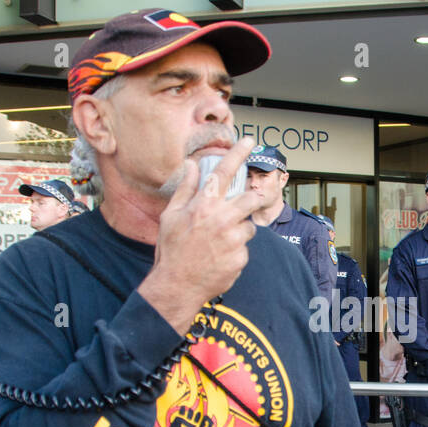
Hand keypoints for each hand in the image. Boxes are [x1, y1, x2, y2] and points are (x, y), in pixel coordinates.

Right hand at [139, 137, 263, 333]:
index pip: (223, 173)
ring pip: (249, 227)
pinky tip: (220, 259)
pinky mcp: (240, 257)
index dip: (238, 154)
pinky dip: (235, 252)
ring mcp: (232, 239)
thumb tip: (192, 165)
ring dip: (240, 231)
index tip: (249, 141)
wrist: (177, 285)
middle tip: (257, 200)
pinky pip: (244, 249)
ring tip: (220, 243)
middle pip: (251, 198)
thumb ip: (185, 189)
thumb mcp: (170, 216)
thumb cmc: (171, 249)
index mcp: (202, 205)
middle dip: (256, 198)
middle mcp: (220, 218)